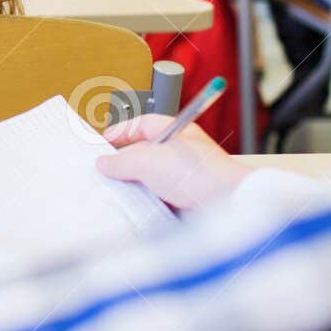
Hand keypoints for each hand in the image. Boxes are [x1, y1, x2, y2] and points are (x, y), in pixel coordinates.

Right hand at [96, 114, 250, 209]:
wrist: (226, 206)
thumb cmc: (199, 173)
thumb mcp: (147, 161)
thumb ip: (122, 161)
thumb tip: (105, 163)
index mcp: (178, 132)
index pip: (144, 124)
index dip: (122, 130)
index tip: (104, 141)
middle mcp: (183, 153)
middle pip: (145, 153)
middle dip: (126, 163)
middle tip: (107, 171)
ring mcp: (185, 177)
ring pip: (151, 178)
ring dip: (136, 185)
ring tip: (120, 191)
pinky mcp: (186, 200)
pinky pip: (159, 198)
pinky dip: (147, 202)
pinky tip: (138, 206)